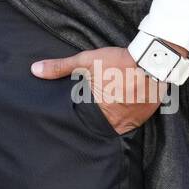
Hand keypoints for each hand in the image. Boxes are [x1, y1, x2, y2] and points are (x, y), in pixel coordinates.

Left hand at [31, 45, 166, 135]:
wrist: (153, 61)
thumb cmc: (118, 61)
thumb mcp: (86, 61)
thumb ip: (60, 67)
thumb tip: (35, 70)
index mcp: (97, 110)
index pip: (83, 122)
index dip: (80, 118)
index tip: (78, 114)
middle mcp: (115, 121)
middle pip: (101, 127)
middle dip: (96, 121)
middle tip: (94, 113)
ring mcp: (132, 121)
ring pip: (118, 126)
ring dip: (113, 120)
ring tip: (110, 110)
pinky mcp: (145, 117)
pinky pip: (134, 122)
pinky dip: (127, 116)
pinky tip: (124, 108)